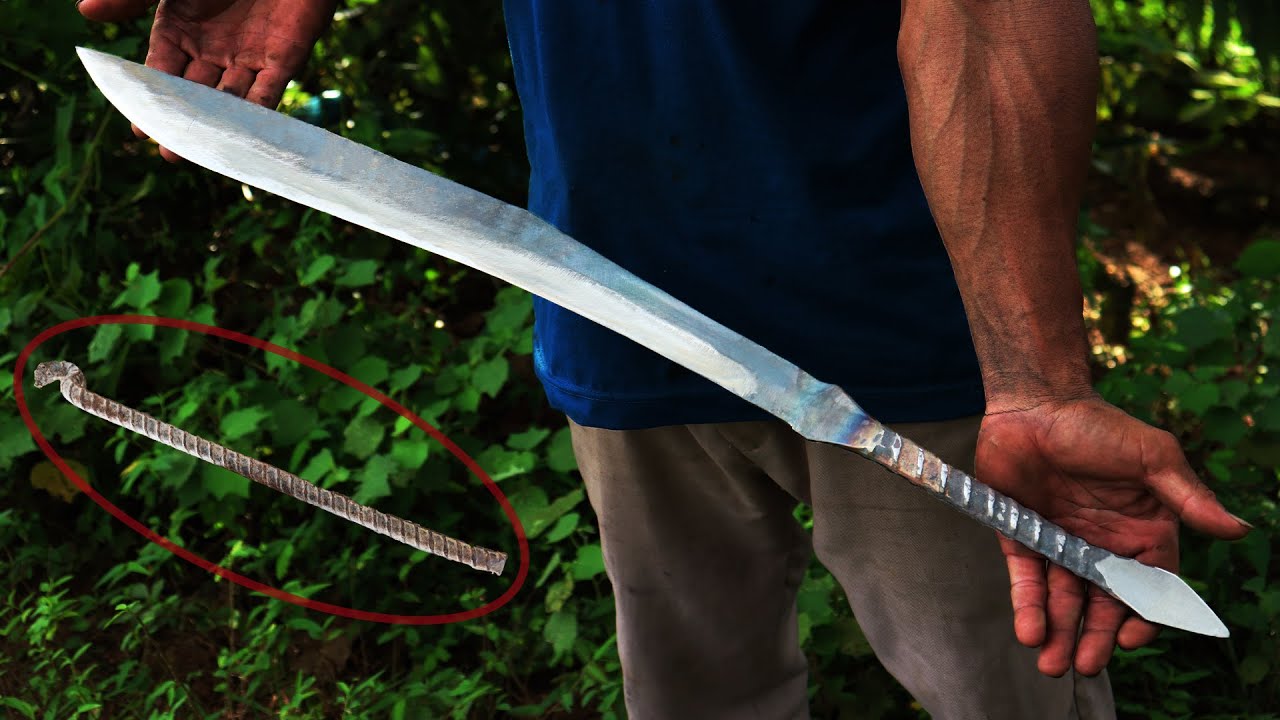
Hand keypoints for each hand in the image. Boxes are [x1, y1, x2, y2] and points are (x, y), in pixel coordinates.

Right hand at [78, 0, 335, 161]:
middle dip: (185, 124)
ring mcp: (249, 55)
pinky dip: (261, 117)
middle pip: (195, 95)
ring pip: (232, 100)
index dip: (152, 100)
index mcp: (181, 28)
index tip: (140, 129)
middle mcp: (213, 48)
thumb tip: (84, 11)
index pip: (161, 72)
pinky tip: (248, 138)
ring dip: (220, 128)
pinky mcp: (285, 58)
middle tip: (172, 153)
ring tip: (206, 154)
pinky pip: (271, 93)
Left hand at [975, 394, 1250, 676]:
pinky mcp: (1022, 536)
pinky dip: (1028, 605)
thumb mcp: (1151, 457)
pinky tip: (1029, 631)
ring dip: (1059, 631)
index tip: (1133, 637)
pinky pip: (1027, 578)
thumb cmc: (1098, 425)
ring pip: (1063, 598)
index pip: (1147, 586)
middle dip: (1096, 636)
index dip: (1142, 614)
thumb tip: (1238, 529)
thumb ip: (1187, 497)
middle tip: (1085, 666)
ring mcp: (1061, 542)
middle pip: (1103, 602)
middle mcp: (1102, 543)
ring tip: (1051, 663)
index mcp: (1140, 531)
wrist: (1034, 403)